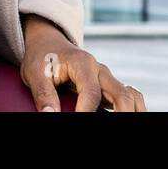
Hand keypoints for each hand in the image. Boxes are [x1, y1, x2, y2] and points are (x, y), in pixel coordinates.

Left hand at [19, 14, 146, 111]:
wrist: (48, 43)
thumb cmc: (41, 58)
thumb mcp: (35, 73)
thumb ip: (44, 95)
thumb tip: (50, 115)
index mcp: (83, 63)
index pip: (91, 93)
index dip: (87, 112)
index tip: (79, 121)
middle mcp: (100, 70)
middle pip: (122, 94)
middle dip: (121, 113)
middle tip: (111, 125)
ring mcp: (107, 79)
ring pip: (131, 95)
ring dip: (132, 111)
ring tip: (124, 123)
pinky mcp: (108, 87)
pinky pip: (129, 97)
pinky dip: (133, 109)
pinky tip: (127, 116)